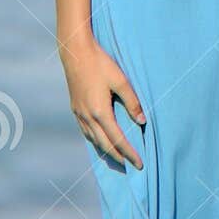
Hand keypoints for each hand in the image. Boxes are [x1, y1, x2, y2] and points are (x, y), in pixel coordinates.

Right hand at [62, 39, 145, 169]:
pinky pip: (86, 131)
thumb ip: (132, 102)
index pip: (118, 140)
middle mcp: (88, 117)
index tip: (139, 164)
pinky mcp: (76, 109)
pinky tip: (101, 139)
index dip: (129, 153)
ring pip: (94, 140)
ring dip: (107, 150)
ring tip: (118, 157)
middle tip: (131, 165)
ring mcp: (79, 114)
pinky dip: (96, 140)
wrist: (75, 53)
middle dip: (119, 157)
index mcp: (100, 113)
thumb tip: (142, 121)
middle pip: (105, 145)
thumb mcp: (121, 81)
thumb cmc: (100, 64)